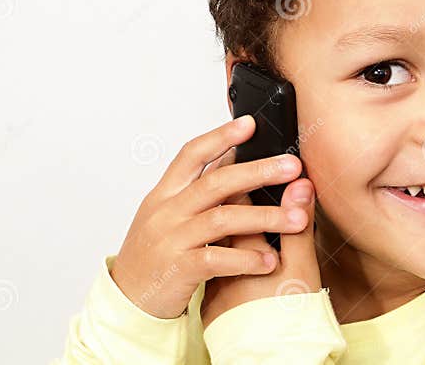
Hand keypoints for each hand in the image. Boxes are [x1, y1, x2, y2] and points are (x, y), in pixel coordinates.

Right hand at [109, 115, 307, 318]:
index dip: (220, 136)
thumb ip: (197, 189)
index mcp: (164, 193)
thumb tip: (232, 157)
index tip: (249, 123)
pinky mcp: (177, 269)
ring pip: (222, 219)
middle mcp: (166, 211)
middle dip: (258, 171)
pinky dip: (246, 259)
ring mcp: (170, 239)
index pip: (192, 154)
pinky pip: (216, 259)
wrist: (127, 301)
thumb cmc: (153, 255)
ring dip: (264, 217)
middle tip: (292, 166)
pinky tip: (270, 260)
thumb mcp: (169, 215)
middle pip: (216, 182)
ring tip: (297, 219)